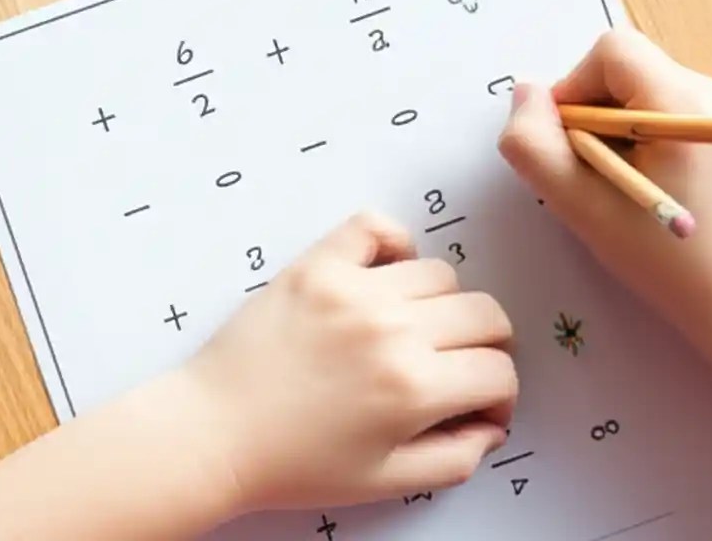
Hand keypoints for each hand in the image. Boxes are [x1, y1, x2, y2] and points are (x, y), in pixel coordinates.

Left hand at [182, 212, 516, 513]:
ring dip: (440, 304)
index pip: (497, 372)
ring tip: (408, 331)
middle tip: (452, 368)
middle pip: (484, 315)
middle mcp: (392, 330)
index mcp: (414, 389)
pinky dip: (392, 242)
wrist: (213, 433)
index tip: (476, 406)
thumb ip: (453, 459)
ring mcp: (353, 290)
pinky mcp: (316, 266)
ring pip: (441, 274)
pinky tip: (385, 273)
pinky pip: (374, 227)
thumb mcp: (385, 483)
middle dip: (483, 348)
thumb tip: (490, 428)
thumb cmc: (292, 464)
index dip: (497, 397)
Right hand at [497, 28, 711, 368]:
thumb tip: (525, 95)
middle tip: (595, 177)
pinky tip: (662, 191)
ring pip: (655, 95)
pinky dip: (657, 141)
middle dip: (598, 116)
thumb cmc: (672, 266)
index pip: (611, 52)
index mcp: (686, 103)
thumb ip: (536, 148)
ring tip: (630, 190)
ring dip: (625, 132)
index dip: (573, 89)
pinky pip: (683, 114)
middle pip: (632, 73)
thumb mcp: (584, 210)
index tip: (566, 143)